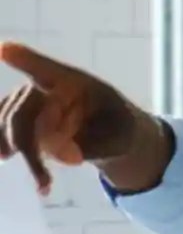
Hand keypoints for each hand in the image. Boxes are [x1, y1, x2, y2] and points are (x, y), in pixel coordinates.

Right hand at [0, 41, 168, 192]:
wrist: (113, 135)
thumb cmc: (119, 127)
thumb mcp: (120, 136)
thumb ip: (91, 144)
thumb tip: (58, 153)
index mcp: (75, 83)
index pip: (46, 69)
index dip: (25, 60)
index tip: (5, 50)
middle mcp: (46, 88)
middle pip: (21, 112)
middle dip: (27, 146)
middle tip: (44, 180)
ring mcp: (28, 102)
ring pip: (7, 124)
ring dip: (18, 153)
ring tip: (43, 184)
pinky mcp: (19, 119)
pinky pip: (2, 131)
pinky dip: (4, 147)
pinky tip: (20, 168)